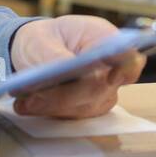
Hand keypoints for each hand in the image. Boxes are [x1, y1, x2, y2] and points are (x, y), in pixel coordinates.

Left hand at [9, 16, 144, 117]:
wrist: (33, 53)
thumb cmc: (44, 40)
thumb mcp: (42, 39)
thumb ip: (56, 55)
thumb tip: (63, 67)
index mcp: (105, 41)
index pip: (129, 59)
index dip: (126, 69)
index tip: (111, 76)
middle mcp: (110, 71)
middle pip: (101, 90)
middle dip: (67, 95)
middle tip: (36, 96)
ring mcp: (101, 93)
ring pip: (83, 107)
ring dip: (53, 106)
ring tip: (25, 101)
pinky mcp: (87, 109)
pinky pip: (70, 117)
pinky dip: (47, 112)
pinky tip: (26, 106)